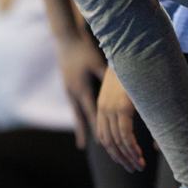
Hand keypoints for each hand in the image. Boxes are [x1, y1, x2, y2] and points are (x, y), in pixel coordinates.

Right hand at [56, 33, 106, 147]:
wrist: (65, 39)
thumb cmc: (85, 49)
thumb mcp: (98, 62)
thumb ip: (108, 76)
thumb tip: (122, 86)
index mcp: (83, 88)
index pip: (93, 113)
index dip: (100, 128)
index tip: (106, 142)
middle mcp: (74, 93)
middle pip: (82, 118)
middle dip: (88, 134)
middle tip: (96, 148)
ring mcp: (69, 91)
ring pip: (77, 115)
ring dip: (81, 129)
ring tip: (81, 144)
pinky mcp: (68, 87)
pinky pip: (75, 107)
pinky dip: (79, 117)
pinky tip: (80, 124)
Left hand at [96, 67, 144, 171]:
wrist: (133, 51)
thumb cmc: (137, 71)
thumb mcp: (133, 94)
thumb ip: (138, 112)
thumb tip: (148, 126)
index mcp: (103, 105)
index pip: (104, 136)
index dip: (115, 151)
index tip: (126, 161)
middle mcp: (104, 108)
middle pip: (109, 142)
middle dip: (121, 158)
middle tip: (133, 168)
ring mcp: (111, 108)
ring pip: (116, 141)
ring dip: (128, 157)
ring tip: (138, 166)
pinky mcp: (121, 107)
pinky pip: (124, 134)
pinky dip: (131, 148)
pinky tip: (139, 156)